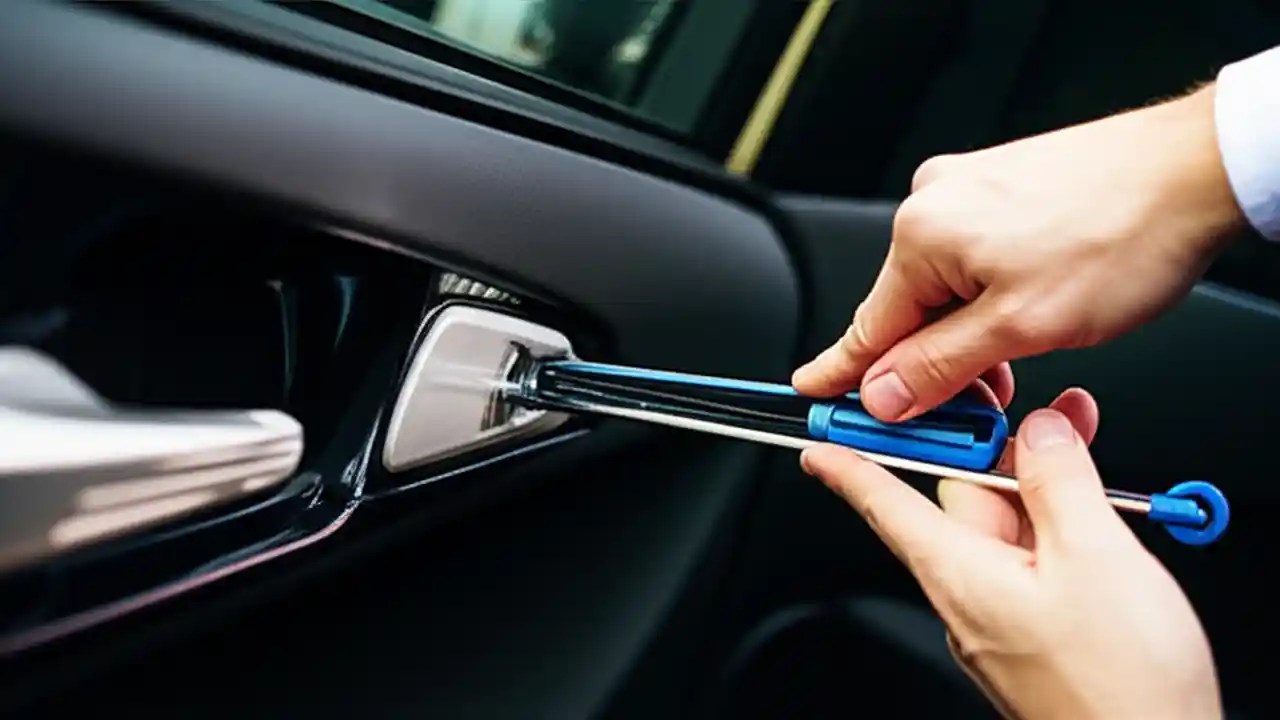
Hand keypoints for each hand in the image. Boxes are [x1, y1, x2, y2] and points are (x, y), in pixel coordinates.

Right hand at [792, 86, 1245, 420]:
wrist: (1194, 172)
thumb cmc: (1123, 232)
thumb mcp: (1022, 327)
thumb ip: (939, 368)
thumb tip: (883, 393)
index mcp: (924, 234)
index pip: (867, 328)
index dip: (842, 376)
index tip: (811, 397)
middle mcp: (935, 204)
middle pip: (907, 314)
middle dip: (931, 370)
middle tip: (961, 420)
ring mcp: (969, 191)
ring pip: (945, 293)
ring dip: (968, 340)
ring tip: (1018, 365)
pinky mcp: (1000, 189)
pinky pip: (972, 264)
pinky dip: (987, 303)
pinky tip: (1024, 323)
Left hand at [801, 388, 1220, 719]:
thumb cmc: (1119, 686)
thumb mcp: (1094, 557)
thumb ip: (1059, 483)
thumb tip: (1039, 432)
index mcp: (961, 574)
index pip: (888, 505)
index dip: (851, 468)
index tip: (818, 446)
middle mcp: (970, 598)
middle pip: (960, 503)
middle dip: (998, 453)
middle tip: (1046, 416)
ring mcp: (1003, 620)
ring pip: (1004, 531)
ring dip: (1039, 489)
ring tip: (1086, 456)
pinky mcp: (1038, 637)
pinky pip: (1032, 564)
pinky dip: (1059, 530)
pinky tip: (1099, 522)